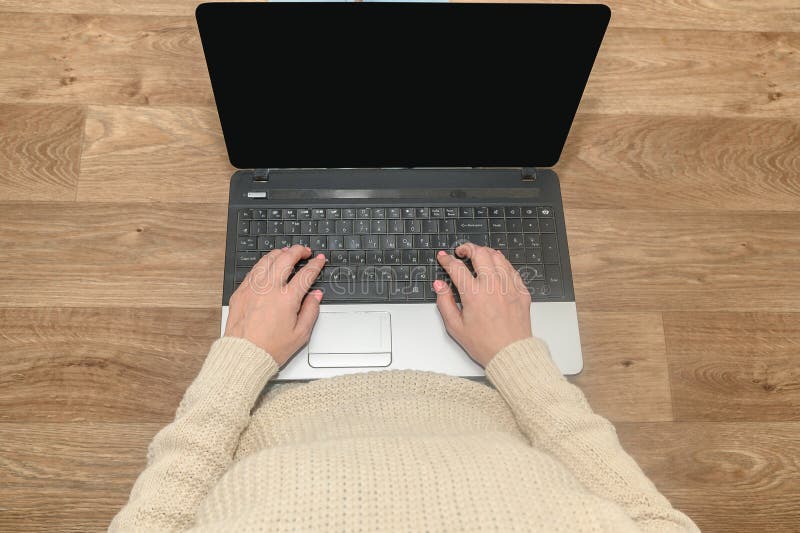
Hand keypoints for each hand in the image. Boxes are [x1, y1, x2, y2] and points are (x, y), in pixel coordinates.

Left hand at [224, 245, 324, 365]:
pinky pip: (253, 270)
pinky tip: (268, 265)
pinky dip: (263, 263)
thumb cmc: (271, 349)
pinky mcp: (240, 292)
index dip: (315, 264)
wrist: (244, 356)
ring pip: (267, 260)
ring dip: (280, 253)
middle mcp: (269, 289)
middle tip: (304, 251)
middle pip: (286, 259)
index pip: (305, 274)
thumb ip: (311, 311)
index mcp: (287, 299)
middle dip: (298, 251)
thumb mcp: (300, 334)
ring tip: (287, 252)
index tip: (319, 260)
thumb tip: (315, 296)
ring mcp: (253, 288)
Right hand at [433, 243, 532, 366]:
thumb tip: (439, 286)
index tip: (443, 257)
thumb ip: (444, 303)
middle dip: (467, 248)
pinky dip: (501, 263)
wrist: (511, 354)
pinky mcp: (521, 291)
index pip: (457, 267)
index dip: (447, 259)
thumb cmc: (485, 344)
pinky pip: (511, 269)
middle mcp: (493, 286)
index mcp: (474, 294)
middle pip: (479, 253)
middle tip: (461, 252)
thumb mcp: (455, 327)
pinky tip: (496, 268)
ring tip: (478, 256)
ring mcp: (509, 287)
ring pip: (498, 256)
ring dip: (485, 252)